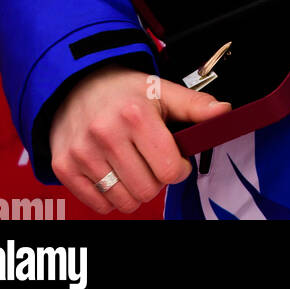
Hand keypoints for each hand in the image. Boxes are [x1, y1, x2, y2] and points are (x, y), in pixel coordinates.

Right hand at [49, 61, 230, 213]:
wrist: (77, 83)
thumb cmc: (125, 91)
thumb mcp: (162, 90)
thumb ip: (196, 105)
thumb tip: (225, 112)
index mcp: (136, 114)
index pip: (169, 170)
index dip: (178, 168)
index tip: (174, 157)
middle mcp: (106, 134)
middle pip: (147, 190)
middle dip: (157, 180)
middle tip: (151, 161)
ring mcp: (82, 152)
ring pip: (123, 202)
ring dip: (134, 190)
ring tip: (132, 166)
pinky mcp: (65, 166)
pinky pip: (98, 205)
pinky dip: (110, 196)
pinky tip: (113, 172)